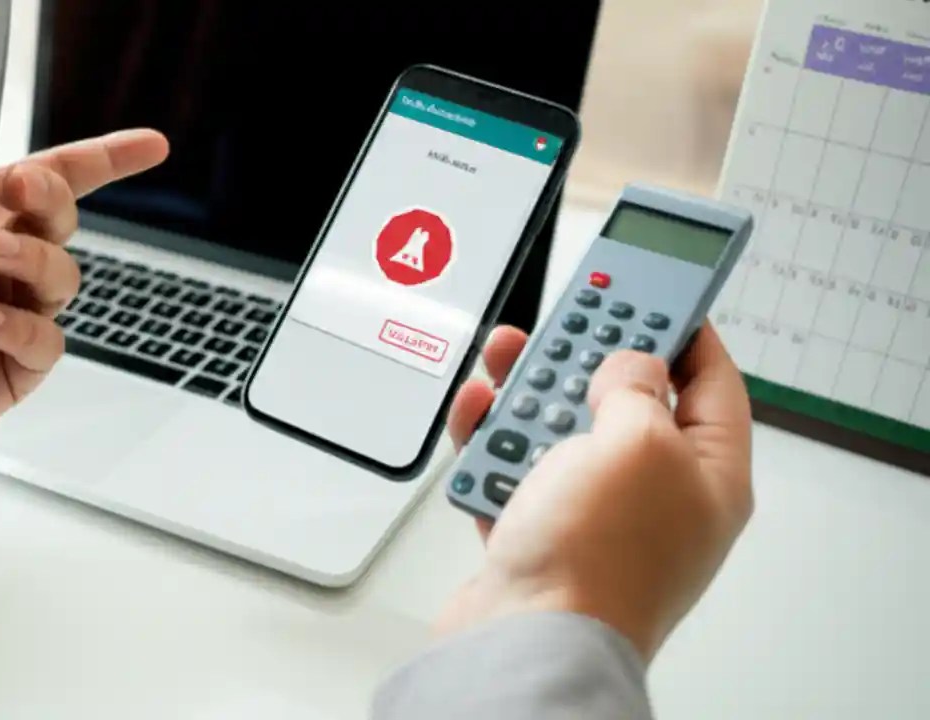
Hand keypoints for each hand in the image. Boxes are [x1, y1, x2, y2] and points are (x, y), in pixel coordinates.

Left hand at [0, 62, 168, 466]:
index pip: (53, 183)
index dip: (106, 162)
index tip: (152, 147)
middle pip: (64, 222)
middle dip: (50, 198)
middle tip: (14, 188)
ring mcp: (10, 319)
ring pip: (63, 277)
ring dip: (28, 258)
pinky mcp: (12, 370)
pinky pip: (48, 340)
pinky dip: (17, 325)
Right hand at [437, 324, 753, 661]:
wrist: (526, 639)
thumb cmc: (598, 559)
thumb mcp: (636, 440)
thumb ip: (634, 386)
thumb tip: (627, 366)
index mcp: (707, 476)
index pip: (712, 383)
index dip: (686, 329)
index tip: (659, 289)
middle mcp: (656, 497)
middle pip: (625, 402)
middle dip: (587, 359)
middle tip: (565, 322)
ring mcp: (596, 518)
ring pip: (561, 432)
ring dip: (527, 397)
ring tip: (506, 367)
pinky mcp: (541, 536)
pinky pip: (515, 472)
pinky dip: (492, 444)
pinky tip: (479, 420)